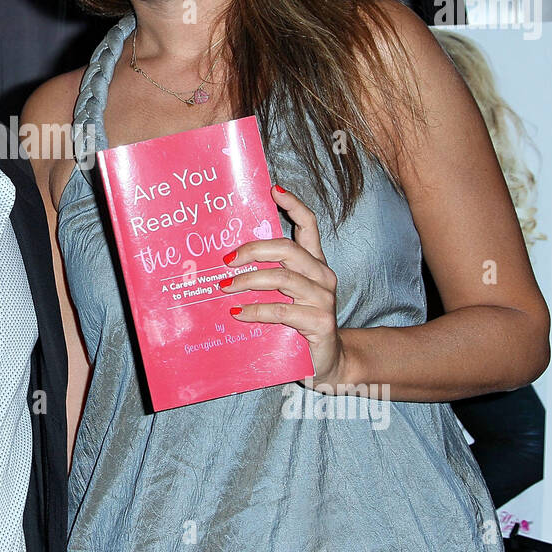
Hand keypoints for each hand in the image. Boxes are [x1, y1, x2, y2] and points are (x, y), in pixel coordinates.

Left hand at [222, 185, 345, 388]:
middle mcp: (322, 276)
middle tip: (226, 260)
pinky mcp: (320, 323)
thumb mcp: (285, 295)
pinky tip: (239, 313)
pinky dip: (256, 310)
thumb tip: (228, 261)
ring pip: (282, 278)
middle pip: (287, 249)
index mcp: (314, 263)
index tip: (273, 189)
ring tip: (225, 287)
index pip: (309, 225)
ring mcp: (324, 299)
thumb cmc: (298, 323)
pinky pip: (282, 310)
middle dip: (253, 250)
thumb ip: (268, 276)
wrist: (327, 362)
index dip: (293, 204)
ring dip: (248, 281)